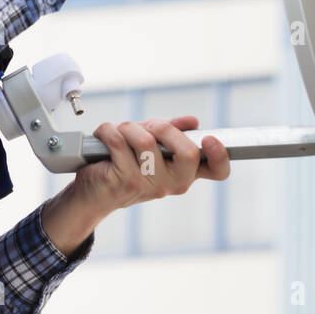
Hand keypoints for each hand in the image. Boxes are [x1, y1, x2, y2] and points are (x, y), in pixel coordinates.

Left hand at [72, 116, 231, 215]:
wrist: (94, 191)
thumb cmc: (125, 163)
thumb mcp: (152, 144)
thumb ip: (172, 131)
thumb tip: (192, 121)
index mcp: (185, 172)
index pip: (217, 170)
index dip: (220, 155)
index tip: (209, 140)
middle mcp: (173, 183)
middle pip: (187, 152)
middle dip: (164, 128)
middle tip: (148, 127)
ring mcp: (149, 185)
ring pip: (146, 141)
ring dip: (128, 127)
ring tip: (120, 132)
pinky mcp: (124, 182)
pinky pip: (118, 142)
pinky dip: (107, 130)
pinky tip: (104, 135)